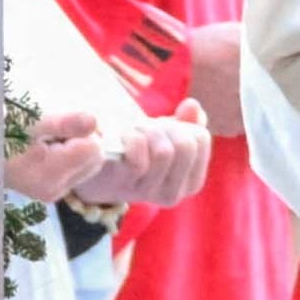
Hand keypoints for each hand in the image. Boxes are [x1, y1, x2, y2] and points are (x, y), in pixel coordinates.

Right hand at [6, 101, 119, 207]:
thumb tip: (93, 121)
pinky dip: (74, 158)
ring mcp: (52, 194)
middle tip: (62, 129)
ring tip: (55, 139)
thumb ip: (63, 123)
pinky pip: (80, 172)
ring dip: (81, 148)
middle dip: (86, 140)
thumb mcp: (32, 122)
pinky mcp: (52, 193)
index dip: (86, 131)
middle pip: (95, 159)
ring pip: (91, 166)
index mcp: (45, 174)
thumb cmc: (4, 132)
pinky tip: (53, 150)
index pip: (92, 151)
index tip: (69, 123)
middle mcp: (51, 190)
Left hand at [87, 111, 211, 210]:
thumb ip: (188, 121)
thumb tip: (192, 105)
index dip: (182, 125)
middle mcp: (174, 194)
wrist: (99, 171)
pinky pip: (138, 161)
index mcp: (192, 182)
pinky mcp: (123, 186)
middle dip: (166, 127)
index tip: (166, 129)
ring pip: (164, 152)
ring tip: (134, 131)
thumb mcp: (169, 135)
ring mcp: (148, 193)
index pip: (201, 139)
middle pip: (186, 146)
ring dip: (147, 131)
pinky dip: (130, 138)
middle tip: (149, 127)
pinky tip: (121, 137)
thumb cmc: (140, 148)